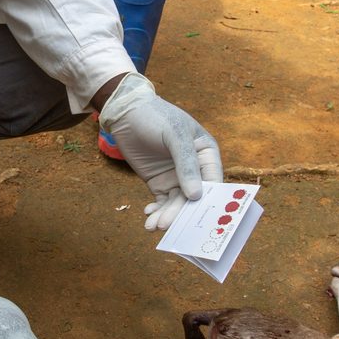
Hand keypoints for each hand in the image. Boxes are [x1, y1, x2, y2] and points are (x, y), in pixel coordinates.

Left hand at [98, 73, 223, 229]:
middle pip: (193, 197)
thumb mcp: (174, 135)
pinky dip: (157, 210)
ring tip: (153, 225)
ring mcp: (176, 177)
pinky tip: (149, 214)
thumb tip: (196, 195)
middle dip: (180, 212)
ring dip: (166, 215)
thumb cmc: (156, 117)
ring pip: (176, 203)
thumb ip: (186, 164)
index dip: (209, 200)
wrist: (126, 113)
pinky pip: (162, 202)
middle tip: (167, 225)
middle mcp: (194, 169)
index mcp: (206, 153)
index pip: (213, 181)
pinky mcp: (159, 183)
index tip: (202, 218)